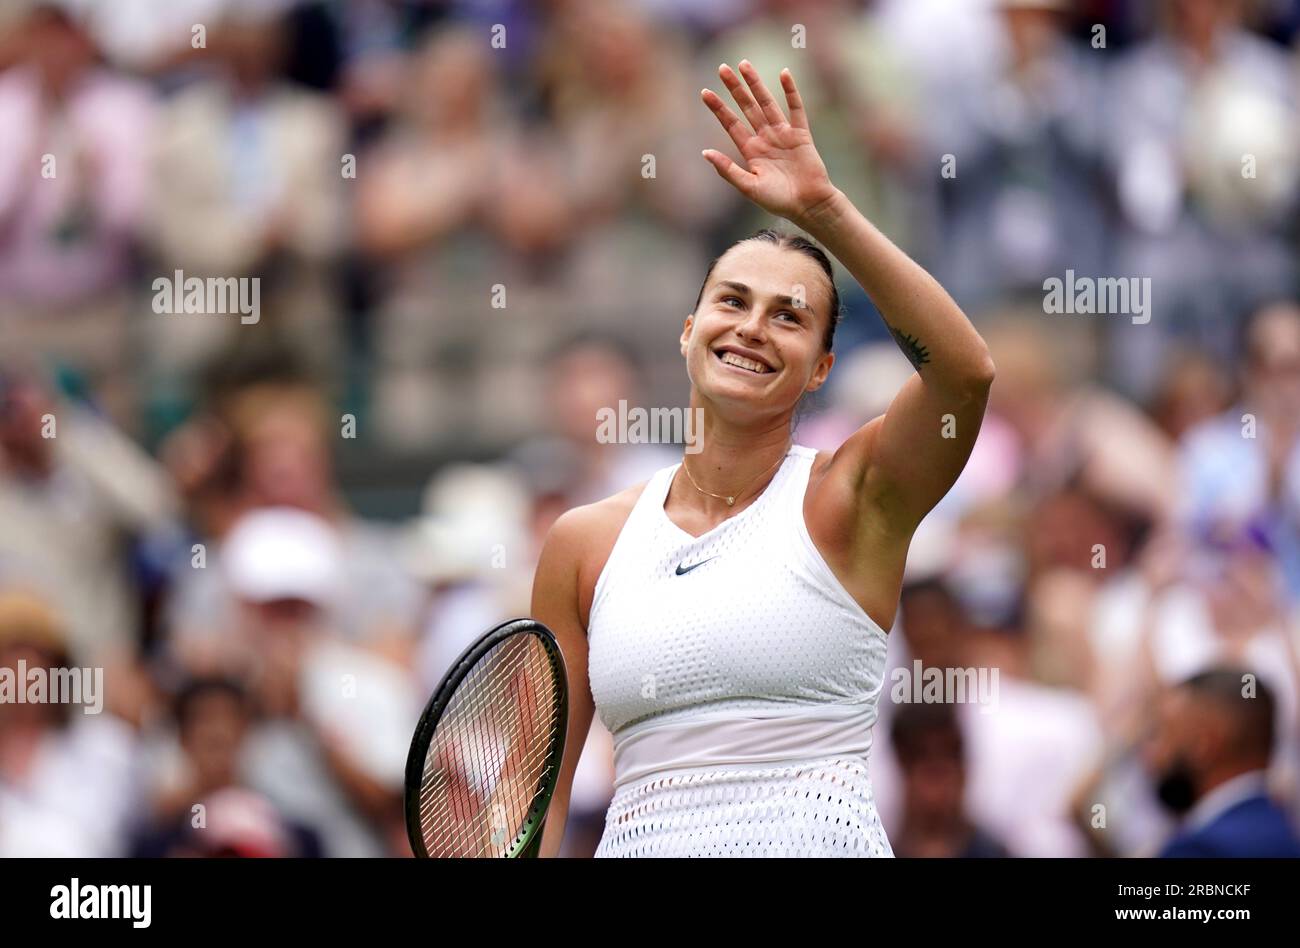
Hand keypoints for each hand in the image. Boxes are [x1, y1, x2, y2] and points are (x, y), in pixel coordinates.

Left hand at [700, 62, 837, 225]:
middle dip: (734, 88)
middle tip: (722, 68)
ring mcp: (783, 134)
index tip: (704, 92)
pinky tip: (785, 74)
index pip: (731, 124)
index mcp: (750, 151)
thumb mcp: (749, 187)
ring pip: (767, 103)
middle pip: (747, 107)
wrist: (808, 206)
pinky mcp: (801, 134)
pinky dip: (791, 92)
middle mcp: (765, 138)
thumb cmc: (778, 201)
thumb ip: (728, 170)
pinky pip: (796, 109)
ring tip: (744, 65)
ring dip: (756, 84)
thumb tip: (705, 153)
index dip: (718, 108)